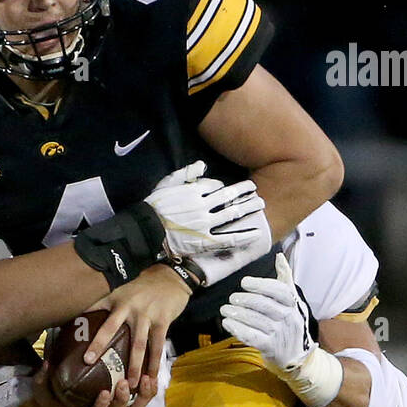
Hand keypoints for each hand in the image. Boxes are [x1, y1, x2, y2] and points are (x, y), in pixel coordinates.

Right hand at [33, 366, 144, 406]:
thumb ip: (42, 380)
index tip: (104, 393)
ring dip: (141, 399)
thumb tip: (46, 363)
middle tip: (123, 382)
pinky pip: (139, 406)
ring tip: (144, 380)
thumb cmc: (55, 400)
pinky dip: (147, 394)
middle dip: (121, 401)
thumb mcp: (43, 392)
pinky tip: (151, 378)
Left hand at [80, 264, 190, 397]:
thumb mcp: (121, 291)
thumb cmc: (141, 289)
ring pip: (137, 344)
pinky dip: (155, 363)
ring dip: (133, 366)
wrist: (170, 278)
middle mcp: (127, 306)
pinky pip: (157, 346)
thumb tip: (81, 320)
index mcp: (114, 299)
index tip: (63, 330)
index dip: (78, 318)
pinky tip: (151, 377)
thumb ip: (105, 304)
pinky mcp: (162, 321)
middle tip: (88, 362)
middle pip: (110, 328)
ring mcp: (145, 314)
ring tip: (128, 385)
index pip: (92, 309)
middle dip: (99, 346)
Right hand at [146, 161, 266, 257]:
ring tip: (260, 204)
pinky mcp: (205, 241)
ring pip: (233, 214)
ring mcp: (206, 224)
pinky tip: (256, 232)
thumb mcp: (166, 184)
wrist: (146, 231)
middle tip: (255, 190)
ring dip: (249, 208)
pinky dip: (244, 235)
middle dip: (245, 192)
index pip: (215, 186)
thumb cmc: (154, 207)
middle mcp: (203, 206)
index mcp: (194, 191)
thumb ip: (185, 173)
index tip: (229, 188)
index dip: (224, 186)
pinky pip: (229, 238)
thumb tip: (202, 165)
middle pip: (230, 197)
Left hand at [221, 252, 343, 406]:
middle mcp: (288, 318)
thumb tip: (279, 256)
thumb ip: (284, 278)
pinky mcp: (270, 348)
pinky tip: (227, 323)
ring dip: (237, 314)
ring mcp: (279, 334)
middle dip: (245, 300)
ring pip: (255, 321)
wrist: (296, 356)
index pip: (279, 291)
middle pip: (264, 305)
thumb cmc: (289, 322)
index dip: (261, 285)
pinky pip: (252, 337)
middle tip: (232, 299)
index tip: (244, 282)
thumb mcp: (292, 300)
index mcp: (293, 303)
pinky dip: (237, 329)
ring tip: (225, 310)